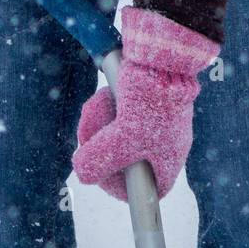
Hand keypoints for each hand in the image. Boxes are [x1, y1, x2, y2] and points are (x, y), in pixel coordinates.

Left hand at [73, 7, 218, 201]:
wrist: (161, 54)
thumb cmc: (149, 100)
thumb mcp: (120, 138)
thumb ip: (98, 161)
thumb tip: (81, 173)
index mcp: (167, 162)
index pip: (146, 193)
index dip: (120, 189)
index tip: (102, 175)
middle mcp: (162, 147)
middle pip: (122, 163)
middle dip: (100, 146)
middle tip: (90, 131)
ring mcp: (154, 125)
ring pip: (115, 137)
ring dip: (99, 122)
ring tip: (99, 105)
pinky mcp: (142, 105)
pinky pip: (118, 116)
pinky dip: (107, 107)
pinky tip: (106, 95)